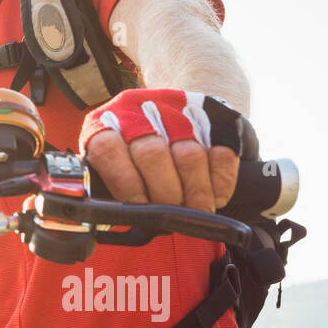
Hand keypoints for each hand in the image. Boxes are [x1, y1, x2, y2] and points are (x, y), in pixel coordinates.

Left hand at [79, 90, 248, 211]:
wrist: (161, 116)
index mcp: (105, 122)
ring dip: (196, 193)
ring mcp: (177, 109)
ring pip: (189, 154)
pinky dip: (220, 182)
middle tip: (173, 215)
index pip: (109, 150)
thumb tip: (122, 218)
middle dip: (166, 194)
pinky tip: (214, 195)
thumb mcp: (109, 165)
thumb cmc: (131, 155)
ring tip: (195, 209)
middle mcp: (139, 110)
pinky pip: (222, 152)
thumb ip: (111, 187)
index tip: (141, 209)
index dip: (126, 185)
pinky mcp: (212, 115)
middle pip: (152, 154)